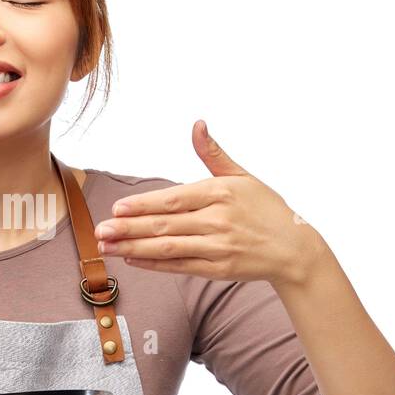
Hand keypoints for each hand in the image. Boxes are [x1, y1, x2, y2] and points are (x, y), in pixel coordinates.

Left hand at [93, 120, 324, 288]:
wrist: (293, 248)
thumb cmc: (266, 209)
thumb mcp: (243, 176)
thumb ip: (214, 154)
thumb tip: (197, 125)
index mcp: (221, 192)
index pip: (174, 199)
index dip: (143, 205)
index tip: (117, 207)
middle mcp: (218, 220)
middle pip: (165, 225)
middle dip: (129, 228)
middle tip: (101, 230)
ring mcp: (218, 247)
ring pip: (168, 248)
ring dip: (134, 248)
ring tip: (107, 246)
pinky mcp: (218, 269)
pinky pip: (179, 266)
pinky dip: (153, 264)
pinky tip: (131, 259)